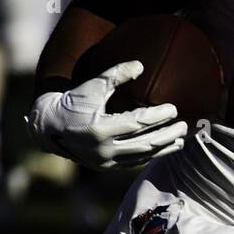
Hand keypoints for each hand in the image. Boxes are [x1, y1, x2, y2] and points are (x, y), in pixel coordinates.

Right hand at [28, 61, 187, 169]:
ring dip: (163, 149)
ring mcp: (105, 161)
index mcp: (99, 128)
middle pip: (144, 143)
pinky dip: (150, 156)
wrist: (50, 127)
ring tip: (180, 140)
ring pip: (141, 156)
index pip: (136, 123)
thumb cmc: (73, 102)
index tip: (173, 109)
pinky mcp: (106, 167)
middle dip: (167, 135)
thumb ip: (115, 75)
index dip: (157, 116)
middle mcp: (103, 149)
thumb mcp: (91, 86)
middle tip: (184, 126)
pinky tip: (163, 148)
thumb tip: (140, 65)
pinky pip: (133, 163)